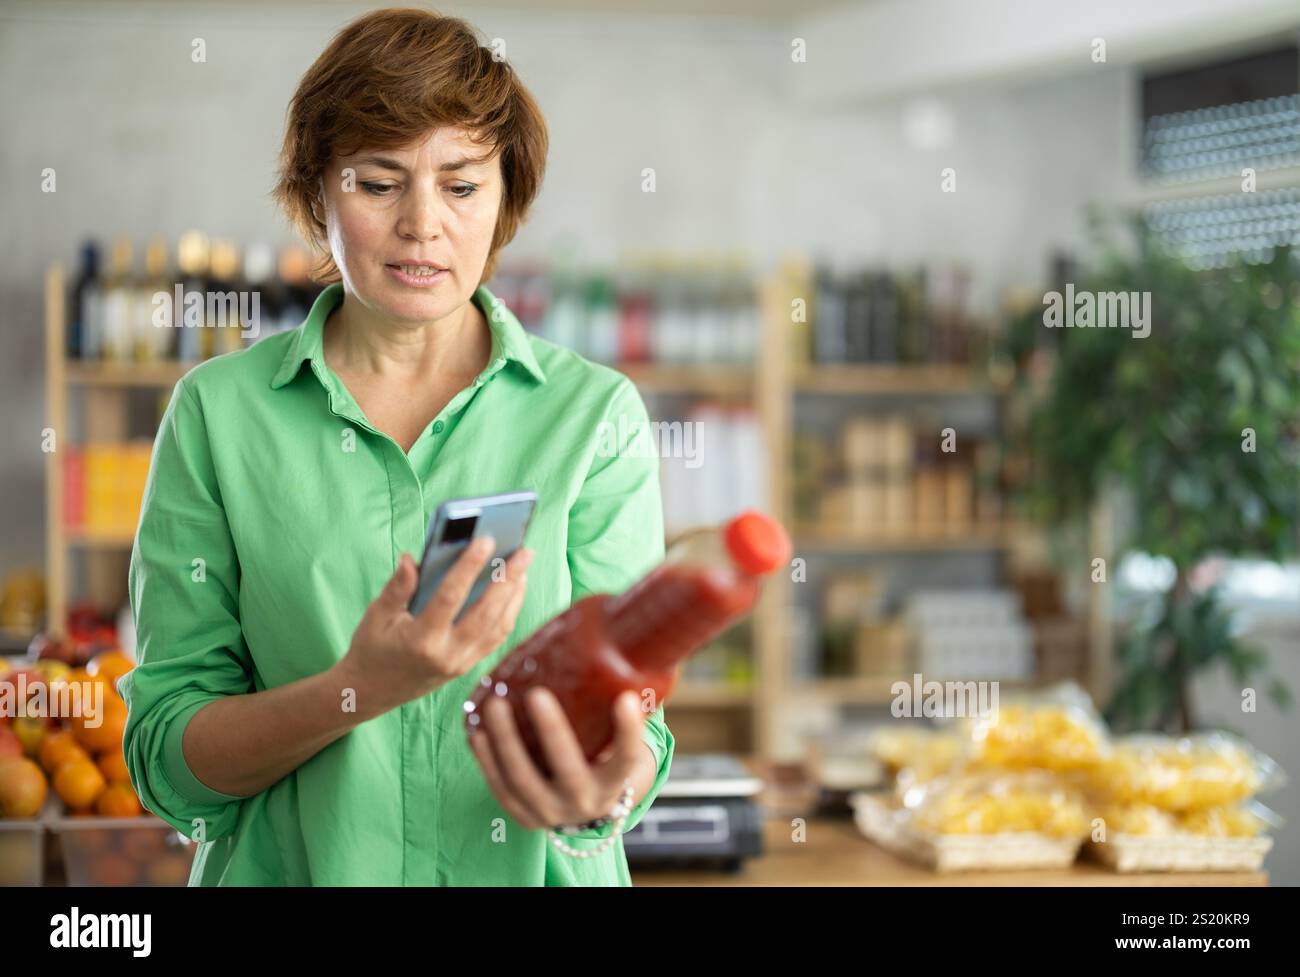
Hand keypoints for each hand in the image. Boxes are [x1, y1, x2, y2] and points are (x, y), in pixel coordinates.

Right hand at [333, 537, 533, 720]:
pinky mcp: (468, 666)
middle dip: (507, 580)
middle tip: (524, 551)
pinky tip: (514, 589)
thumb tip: (411, 558)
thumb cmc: (372, 648)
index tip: (486, 540)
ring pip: (498, 627)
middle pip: (486, 613)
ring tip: (524, 565)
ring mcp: (461, 663)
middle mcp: (446, 655)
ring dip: (514, 595)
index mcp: (420, 641)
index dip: (469, 567)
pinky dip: (509, 612)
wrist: (371, 692)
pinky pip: (496, 638)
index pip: (450, 597)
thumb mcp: (375, 616)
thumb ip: (396, 588)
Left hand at [468, 687, 650, 829]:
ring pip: (523, 779)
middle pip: (568, 769)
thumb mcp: (609, 745)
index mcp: (614, 782)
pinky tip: (477, 732)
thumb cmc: (596, 759)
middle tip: (536, 693)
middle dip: (551, 730)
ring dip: (506, 740)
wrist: (580, 808)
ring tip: (494, 704)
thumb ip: (608, 711)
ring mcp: (552, 812)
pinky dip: (487, 759)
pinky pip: (501, 788)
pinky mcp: (524, 817)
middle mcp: (585, 802)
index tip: (625, 698)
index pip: (626, 757)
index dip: (628, 731)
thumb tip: (609, 650)